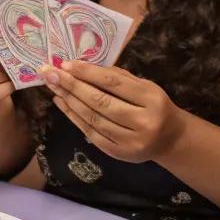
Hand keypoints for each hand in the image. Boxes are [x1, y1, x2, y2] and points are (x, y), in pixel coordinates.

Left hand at [43, 61, 185, 163]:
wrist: (170, 139)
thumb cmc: (153, 105)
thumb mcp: (144, 86)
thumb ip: (117, 77)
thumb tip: (81, 66)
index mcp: (152, 99)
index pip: (114, 83)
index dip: (87, 73)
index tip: (65, 64)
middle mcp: (143, 122)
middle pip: (100, 102)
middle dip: (71, 86)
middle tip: (49, 73)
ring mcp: (131, 141)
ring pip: (93, 119)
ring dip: (69, 101)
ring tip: (53, 87)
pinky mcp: (119, 154)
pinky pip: (92, 134)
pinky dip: (74, 118)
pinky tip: (62, 104)